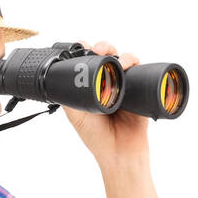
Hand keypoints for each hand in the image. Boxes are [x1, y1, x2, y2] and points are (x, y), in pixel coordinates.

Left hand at [62, 40, 150, 163]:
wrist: (119, 152)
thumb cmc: (97, 137)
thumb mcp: (75, 115)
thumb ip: (68, 97)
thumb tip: (58, 79)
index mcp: (91, 87)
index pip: (88, 62)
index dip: (85, 51)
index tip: (80, 46)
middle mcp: (107, 83)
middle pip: (106, 57)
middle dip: (102, 47)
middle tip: (97, 50)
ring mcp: (124, 85)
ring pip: (122, 60)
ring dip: (117, 53)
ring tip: (111, 55)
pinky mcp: (139, 89)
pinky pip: (140, 69)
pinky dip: (134, 62)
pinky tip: (127, 64)